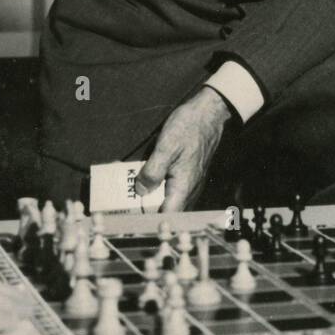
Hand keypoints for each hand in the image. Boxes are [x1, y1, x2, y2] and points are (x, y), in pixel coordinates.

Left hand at [135, 86, 231, 214]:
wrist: (209, 114)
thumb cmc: (189, 128)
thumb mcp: (165, 148)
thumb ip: (152, 172)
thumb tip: (140, 191)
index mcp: (183, 188)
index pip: (165, 217)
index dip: (149, 221)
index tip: (131, 219)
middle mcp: (189, 190)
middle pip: (166, 211)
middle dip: (147, 210)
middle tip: (125, 206)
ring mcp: (190, 184)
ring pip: (170, 201)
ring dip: (152, 200)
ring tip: (132, 193)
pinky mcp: (189, 176)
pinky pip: (173, 190)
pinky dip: (159, 189)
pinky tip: (147, 180)